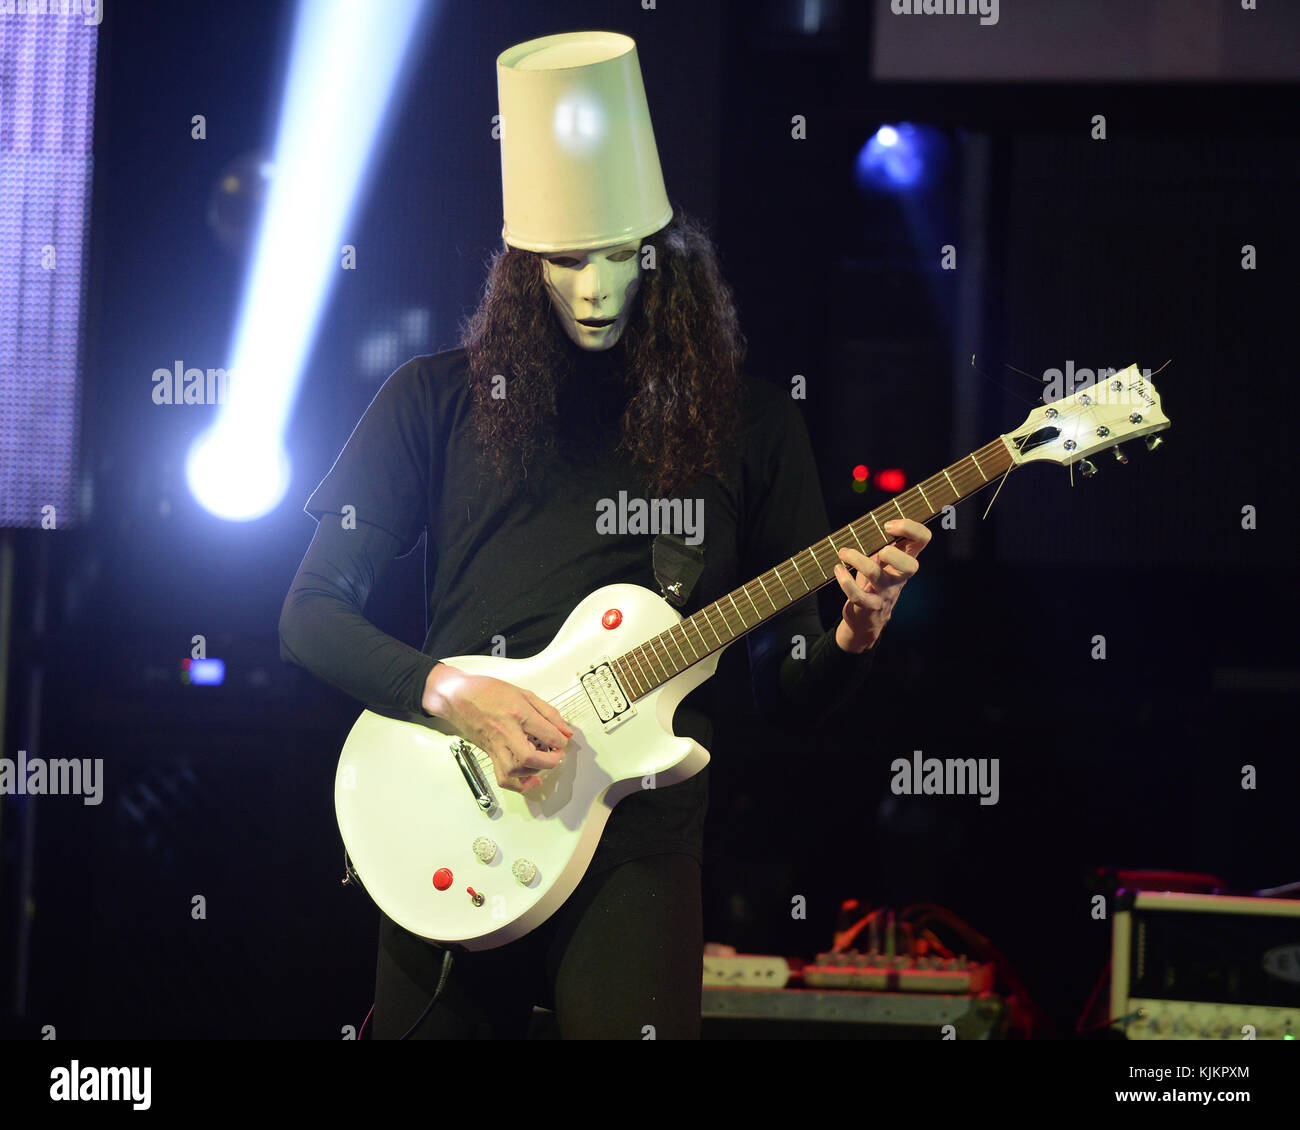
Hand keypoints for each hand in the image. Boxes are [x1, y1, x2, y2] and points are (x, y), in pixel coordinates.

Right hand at [422, 665, 572, 793]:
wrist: (458, 696)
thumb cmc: (487, 691)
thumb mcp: (523, 693)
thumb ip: (548, 712)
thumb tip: (565, 730)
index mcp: (517, 714)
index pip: (547, 734)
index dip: (561, 740)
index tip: (563, 740)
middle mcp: (506, 732)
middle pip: (530, 757)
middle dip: (550, 761)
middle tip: (557, 755)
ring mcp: (496, 746)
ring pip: (515, 771)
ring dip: (535, 771)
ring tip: (543, 762)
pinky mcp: (490, 754)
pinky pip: (503, 777)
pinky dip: (519, 785)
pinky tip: (530, 780)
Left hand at [832, 518, 930, 651]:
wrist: (867, 618)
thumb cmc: (875, 582)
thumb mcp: (884, 560)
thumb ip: (882, 541)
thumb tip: (867, 519)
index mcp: (906, 559)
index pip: (923, 539)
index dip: (910, 528)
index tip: (887, 525)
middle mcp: (900, 577)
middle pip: (911, 565)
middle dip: (893, 553)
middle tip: (877, 548)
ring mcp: (886, 593)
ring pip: (877, 576)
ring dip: (857, 559)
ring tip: (844, 552)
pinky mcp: (870, 606)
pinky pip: (857, 595)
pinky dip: (845, 580)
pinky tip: (838, 569)